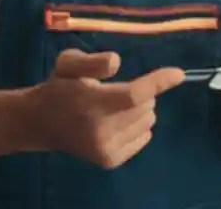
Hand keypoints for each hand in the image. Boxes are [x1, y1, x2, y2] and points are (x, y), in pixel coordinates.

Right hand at [24, 49, 184, 168]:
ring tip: (115, 106)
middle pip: (145, 106)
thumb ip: (92, 61)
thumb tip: (117, 61)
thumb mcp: (69, 63)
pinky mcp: (110, 159)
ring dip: (140, 110)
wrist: (42, 123)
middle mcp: (100, 130)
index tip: (178, 74)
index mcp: (90, 102)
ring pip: (148, 121)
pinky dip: (138, 126)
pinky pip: (145, 136)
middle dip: (141, 93)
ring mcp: (106, 148)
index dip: (158, 83)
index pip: (133, 94)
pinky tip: (117, 121)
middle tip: (116, 91)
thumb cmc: (60, 87)